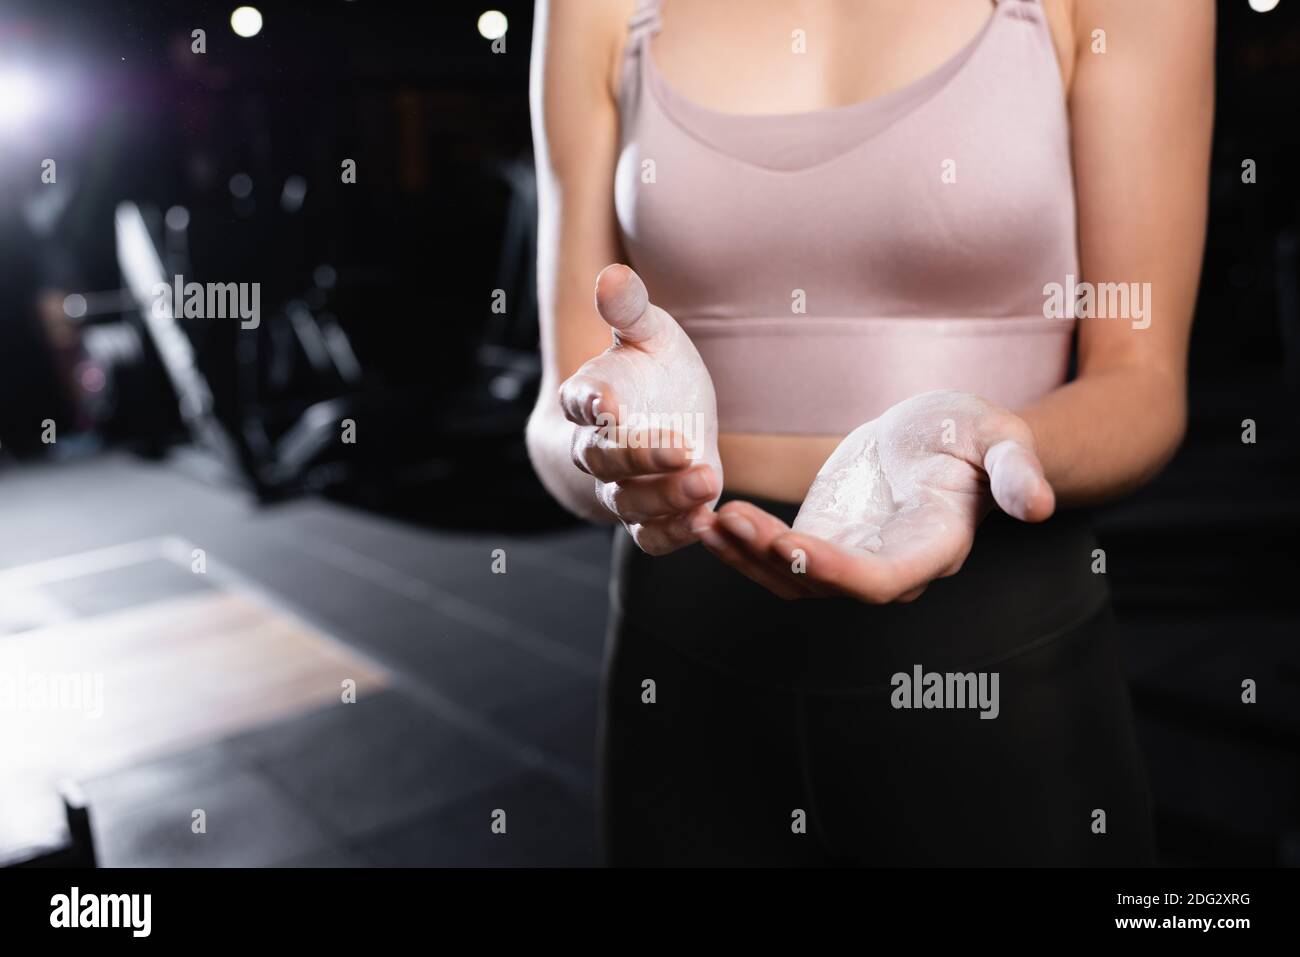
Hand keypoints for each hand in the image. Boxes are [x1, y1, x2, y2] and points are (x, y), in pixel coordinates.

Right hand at [560, 264, 722, 553]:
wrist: (663, 416)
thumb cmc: (653, 368)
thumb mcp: (649, 333)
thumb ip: (630, 310)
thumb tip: (613, 275)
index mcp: (588, 397)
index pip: (579, 402)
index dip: (592, 403)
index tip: (608, 402)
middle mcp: (595, 449)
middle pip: (602, 460)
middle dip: (640, 457)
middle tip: (682, 448)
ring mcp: (620, 488)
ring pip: (629, 504)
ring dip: (665, 498)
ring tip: (707, 482)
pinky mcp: (649, 518)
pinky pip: (651, 537)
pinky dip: (673, 534)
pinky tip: (705, 520)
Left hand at [697, 390, 1053, 600]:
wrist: (942, 436)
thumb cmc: (975, 435)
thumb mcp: (1003, 438)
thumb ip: (1019, 472)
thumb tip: (1041, 505)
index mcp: (933, 546)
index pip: (882, 579)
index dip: (836, 571)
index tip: (790, 544)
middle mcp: (889, 566)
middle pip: (823, 584)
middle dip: (771, 558)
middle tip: (727, 518)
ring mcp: (850, 558)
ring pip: (789, 578)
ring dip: (744, 556)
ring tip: (705, 518)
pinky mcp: (820, 540)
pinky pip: (774, 558)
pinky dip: (739, 545)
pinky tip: (706, 520)